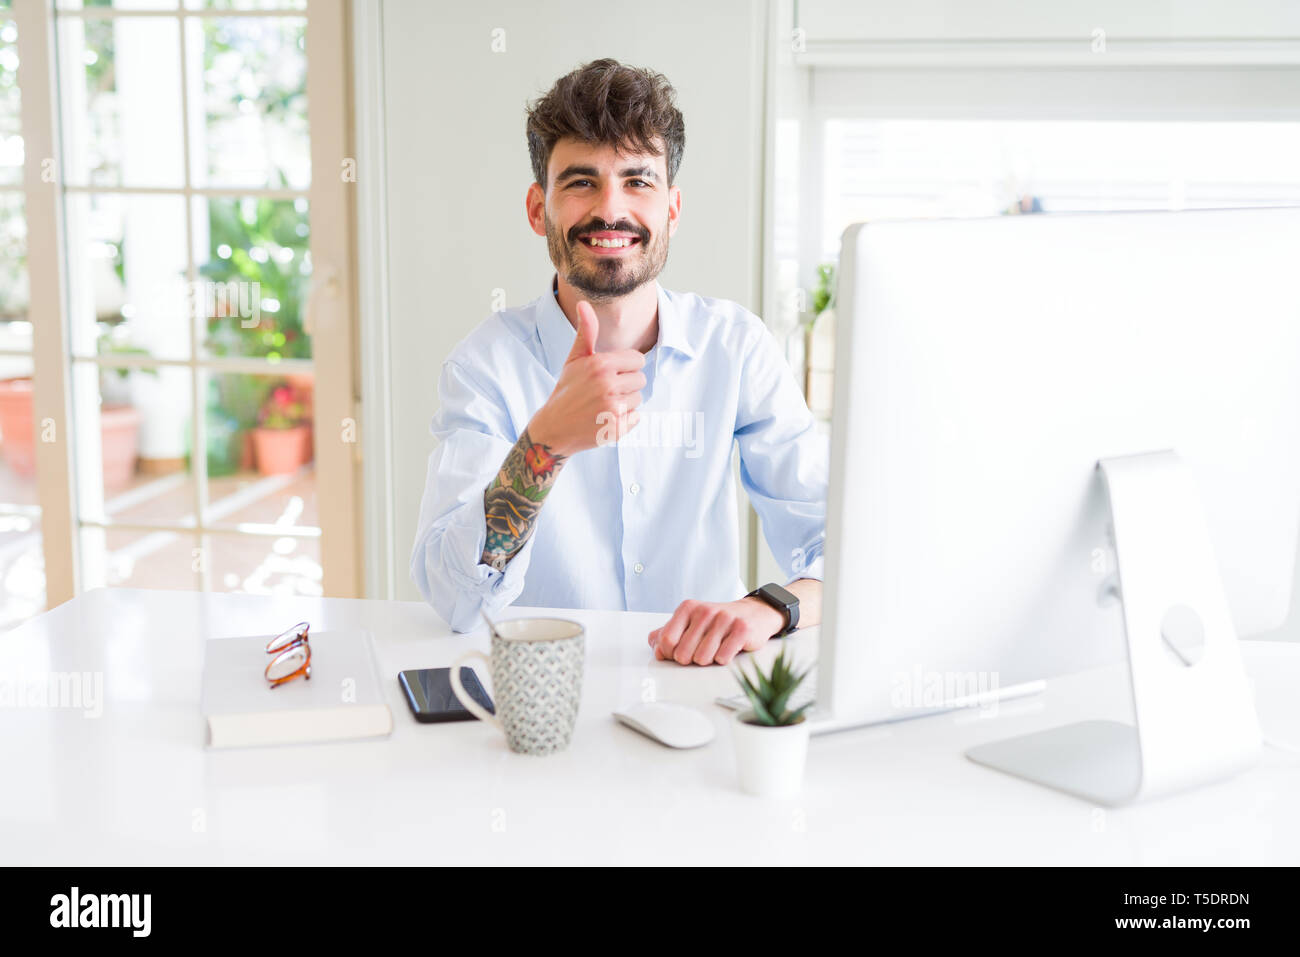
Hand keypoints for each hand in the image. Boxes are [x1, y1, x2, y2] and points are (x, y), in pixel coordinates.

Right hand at [527, 300, 645, 456]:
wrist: (554, 428)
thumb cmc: (567, 390)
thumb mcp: (575, 360)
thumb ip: (586, 333)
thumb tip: (584, 304)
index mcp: (600, 365)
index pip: (637, 360)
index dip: (626, 367)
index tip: (611, 374)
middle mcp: (608, 385)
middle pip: (640, 380)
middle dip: (626, 385)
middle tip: (605, 392)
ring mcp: (613, 408)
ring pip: (638, 399)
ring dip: (625, 403)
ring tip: (603, 405)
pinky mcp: (616, 428)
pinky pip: (636, 418)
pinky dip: (624, 420)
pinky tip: (605, 419)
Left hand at [648, 597, 786, 665]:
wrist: (754, 613)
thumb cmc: (718, 622)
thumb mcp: (690, 622)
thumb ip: (668, 634)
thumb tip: (656, 649)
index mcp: (688, 608)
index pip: (666, 641)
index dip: (670, 654)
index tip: (679, 652)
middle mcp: (705, 611)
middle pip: (683, 654)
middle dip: (690, 660)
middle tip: (701, 651)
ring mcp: (724, 619)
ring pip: (702, 659)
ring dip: (708, 661)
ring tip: (715, 649)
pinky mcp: (741, 630)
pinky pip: (722, 658)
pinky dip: (724, 659)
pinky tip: (728, 649)